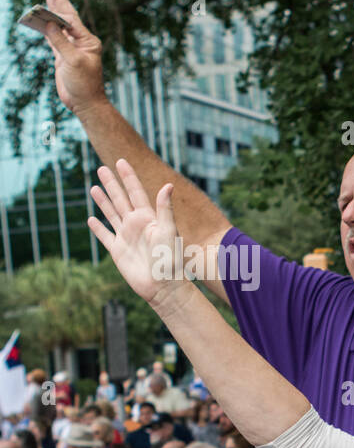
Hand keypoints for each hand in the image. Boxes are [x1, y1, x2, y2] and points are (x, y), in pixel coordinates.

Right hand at [40, 0, 107, 114]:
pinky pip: (53, 37)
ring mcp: (71, 48)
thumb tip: (49, 24)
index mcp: (89, 42)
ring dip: (52, 12)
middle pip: (67, 18)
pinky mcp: (63, 55)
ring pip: (59, 26)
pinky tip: (42, 19)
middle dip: (59, 2)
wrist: (85, 102)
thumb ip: (61, 41)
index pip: (72, 20)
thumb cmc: (85, 84)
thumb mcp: (73, 61)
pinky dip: (46, 28)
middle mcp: (81, 42)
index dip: (61, 6)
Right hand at [88, 160, 187, 308]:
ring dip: (103, 201)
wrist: (163, 286)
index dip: (128, 177)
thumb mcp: (168, 231)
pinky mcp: (118, 251)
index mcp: (148, 218)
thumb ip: (165, 209)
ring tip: (94, 187)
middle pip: (120, 199)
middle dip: (112, 184)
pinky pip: (105, 236)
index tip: (121, 161)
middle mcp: (136, 225)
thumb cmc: (170, 259)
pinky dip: (97, 228)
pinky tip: (91, 220)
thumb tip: (168, 185)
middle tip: (101, 168)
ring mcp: (126, 237)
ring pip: (111, 214)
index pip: (136, 192)